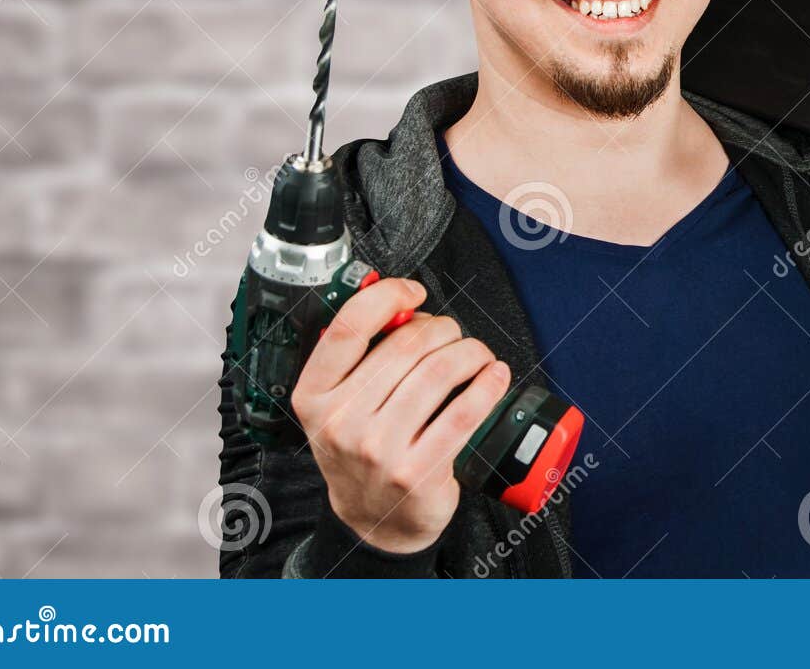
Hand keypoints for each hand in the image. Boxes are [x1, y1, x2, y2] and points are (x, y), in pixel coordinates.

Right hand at [291, 277, 510, 553]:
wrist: (373, 520)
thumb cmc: (361, 450)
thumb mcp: (339, 402)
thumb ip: (362, 354)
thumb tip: (408, 308)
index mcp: (314, 395)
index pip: (348, 326)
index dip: (387, 295)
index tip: (413, 290)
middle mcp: (341, 422)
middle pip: (405, 345)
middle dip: (442, 327)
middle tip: (453, 333)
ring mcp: (378, 449)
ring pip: (439, 372)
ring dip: (470, 351)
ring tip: (477, 354)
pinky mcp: (417, 470)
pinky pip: (463, 412)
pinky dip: (487, 385)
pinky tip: (494, 377)